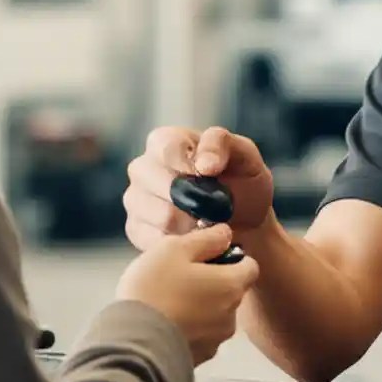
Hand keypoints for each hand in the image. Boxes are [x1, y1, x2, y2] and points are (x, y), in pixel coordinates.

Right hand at [116, 224, 259, 365]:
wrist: (132, 344)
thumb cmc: (154, 289)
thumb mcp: (175, 248)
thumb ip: (206, 238)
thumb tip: (226, 233)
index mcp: (231, 285)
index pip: (250, 266)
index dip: (232, 257)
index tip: (209, 255)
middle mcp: (231, 315)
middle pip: (232, 291)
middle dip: (213, 282)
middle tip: (180, 277)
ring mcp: (215, 340)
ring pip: (216, 315)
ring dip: (201, 307)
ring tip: (168, 302)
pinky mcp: (198, 359)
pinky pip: (200, 336)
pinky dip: (189, 328)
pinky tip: (166, 323)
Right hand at [124, 126, 275, 251]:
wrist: (244, 222)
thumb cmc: (243, 181)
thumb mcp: (244, 154)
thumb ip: (222, 145)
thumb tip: (203, 164)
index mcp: (166, 141)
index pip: (164, 146)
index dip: (187, 164)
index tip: (208, 176)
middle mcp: (143, 167)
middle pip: (150, 178)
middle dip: (190, 196)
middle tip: (214, 205)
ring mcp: (136, 199)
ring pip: (159, 213)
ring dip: (192, 221)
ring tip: (210, 220)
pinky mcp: (137, 229)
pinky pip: (155, 238)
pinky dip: (183, 240)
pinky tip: (198, 235)